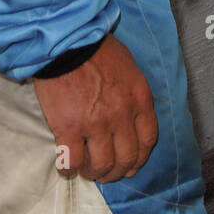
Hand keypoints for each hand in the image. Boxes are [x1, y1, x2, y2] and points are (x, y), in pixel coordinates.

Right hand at [33, 35, 157, 183]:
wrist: (66, 41)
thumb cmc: (95, 48)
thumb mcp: (128, 66)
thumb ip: (133, 93)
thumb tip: (130, 114)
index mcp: (139, 98)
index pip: (147, 140)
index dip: (138, 158)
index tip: (130, 164)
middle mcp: (122, 115)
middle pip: (126, 158)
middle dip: (117, 171)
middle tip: (106, 172)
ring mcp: (96, 124)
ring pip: (101, 165)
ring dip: (94, 173)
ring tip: (87, 170)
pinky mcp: (69, 129)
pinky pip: (72, 161)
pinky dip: (69, 169)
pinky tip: (66, 168)